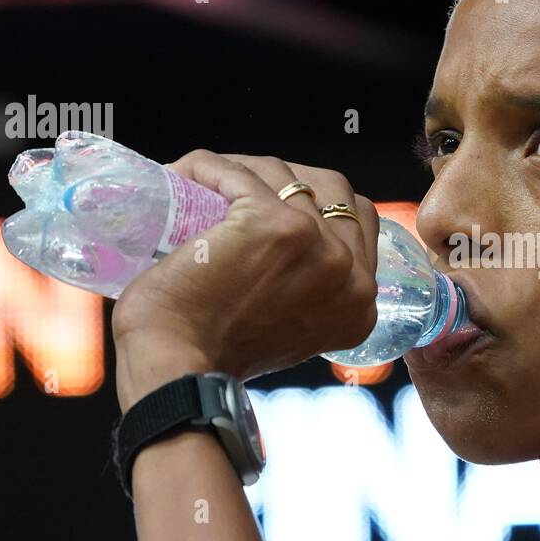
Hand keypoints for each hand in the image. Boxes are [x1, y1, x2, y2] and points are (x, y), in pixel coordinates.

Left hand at [111, 150, 378, 409]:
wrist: (178, 372)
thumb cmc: (217, 356)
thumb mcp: (291, 329)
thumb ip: (309, 292)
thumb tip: (290, 248)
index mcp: (361, 303)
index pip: (358, 220)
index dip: (315, 203)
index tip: (274, 200)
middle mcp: (351, 274)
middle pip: (332, 187)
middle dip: (287, 178)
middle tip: (239, 189)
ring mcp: (317, 246)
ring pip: (283, 173)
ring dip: (242, 171)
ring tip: (204, 185)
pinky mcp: (274, 225)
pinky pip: (239, 174)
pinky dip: (208, 168)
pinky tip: (186, 177)